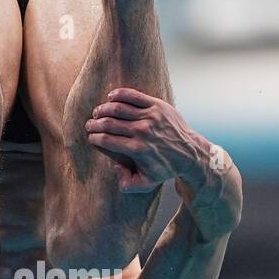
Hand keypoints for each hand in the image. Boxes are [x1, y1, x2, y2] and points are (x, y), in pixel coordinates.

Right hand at [84, 88, 208, 192]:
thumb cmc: (165, 168)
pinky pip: (133, 96)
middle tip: (89, 125)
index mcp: (137, 149)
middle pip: (109, 123)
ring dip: (103, 109)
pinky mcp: (157, 105)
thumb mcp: (146, 184)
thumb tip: (115, 167)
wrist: (189, 152)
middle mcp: (142, 131)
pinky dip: (118, 94)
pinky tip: (110, 97)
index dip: (95, 138)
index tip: (91, 137)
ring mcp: (150, 116)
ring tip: (97, 112)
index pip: (107, 140)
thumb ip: (126, 183)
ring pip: (118, 108)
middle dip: (95, 124)